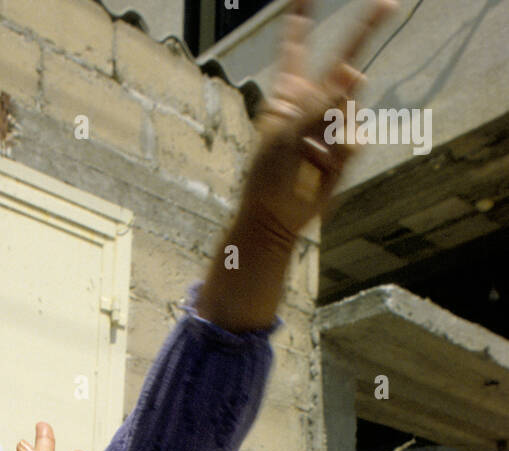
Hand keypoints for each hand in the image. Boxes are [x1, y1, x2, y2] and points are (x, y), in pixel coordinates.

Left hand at [240, 0, 396, 242]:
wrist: (275, 219)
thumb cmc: (269, 178)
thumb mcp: (286, 134)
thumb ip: (319, 104)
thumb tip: (353, 76)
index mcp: (288, 92)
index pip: (294, 44)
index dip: (301, 14)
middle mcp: (312, 100)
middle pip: (342, 61)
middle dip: (366, 29)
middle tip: (389, 3)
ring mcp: (332, 123)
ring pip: (352, 106)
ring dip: (336, 129)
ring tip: (309, 159)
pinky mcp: (345, 146)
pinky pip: (356, 137)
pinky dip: (343, 151)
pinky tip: (322, 168)